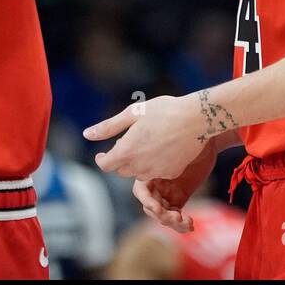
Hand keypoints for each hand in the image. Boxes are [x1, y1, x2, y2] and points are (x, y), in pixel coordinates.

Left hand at [84, 94, 206, 181]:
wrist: (197, 119)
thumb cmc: (164, 111)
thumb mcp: (133, 113)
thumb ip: (108, 127)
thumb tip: (87, 134)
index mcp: (127, 151)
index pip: (105, 165)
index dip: (101, 159)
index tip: (102, 154)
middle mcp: (140, 166)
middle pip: (122, 170)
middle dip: (121, 158)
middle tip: (130, 141)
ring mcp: (157, 172)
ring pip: (139, 173)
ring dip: (137, 162)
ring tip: (147, 142)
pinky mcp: (172, 173)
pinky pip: (157, 173)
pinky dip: (155, 164)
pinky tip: (163, 148)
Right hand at [131, 141, 216, 232]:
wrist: (204, 135)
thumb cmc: (182, 133)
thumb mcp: (164, 139)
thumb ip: (141, 143)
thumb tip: (117, 144)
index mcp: (146, 173)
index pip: (141, 193)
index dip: (148, 201)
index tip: (158, 207)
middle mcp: (154, 186)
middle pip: (152, 208)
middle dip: (162, 215)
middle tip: (176, 216)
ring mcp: (165, 193)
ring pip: (164, 216)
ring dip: (172, 222)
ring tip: (185, 220)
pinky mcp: (178, 198)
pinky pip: (176, 216)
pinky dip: (182, 224)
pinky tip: (191, 225)